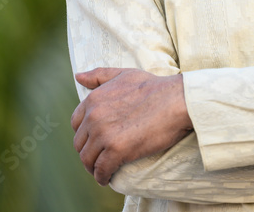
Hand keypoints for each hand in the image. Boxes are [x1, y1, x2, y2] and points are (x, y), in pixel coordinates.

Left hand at [71, 67, 192, 185]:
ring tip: (102, 171)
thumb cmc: (154, 87)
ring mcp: (104, 134)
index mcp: (94, 99)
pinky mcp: (117, 150)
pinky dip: (102, 177)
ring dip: (93, 168)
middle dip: (88, 152)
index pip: (76, 124)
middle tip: (100, 158)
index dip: (84, 134)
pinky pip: (101, 170)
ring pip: (87, 159)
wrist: (177, 100)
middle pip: (80, 144)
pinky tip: (107, 178)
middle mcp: (94, 117)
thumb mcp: (124, 74)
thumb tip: (78, 76)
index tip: (94, 141)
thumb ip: (99, 76)